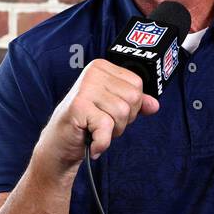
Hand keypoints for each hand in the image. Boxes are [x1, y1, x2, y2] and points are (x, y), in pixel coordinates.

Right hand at [36, 58, 160, 170]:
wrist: (59, 145)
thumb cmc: (85, 125)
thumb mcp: (113, 110)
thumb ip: (135, 104)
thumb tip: (154, 105)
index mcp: (102, 68)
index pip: (137, 84)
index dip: (132, 106)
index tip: (111, 113)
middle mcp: (93, 73)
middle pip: (133, 98)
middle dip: (124, 119)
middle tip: (103, 124)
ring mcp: (84, 88)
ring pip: (123, 113)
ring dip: (113, 130)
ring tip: (96, 131)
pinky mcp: (78, 106)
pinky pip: (107, 126)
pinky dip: (103, 142)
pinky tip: (94, 144)